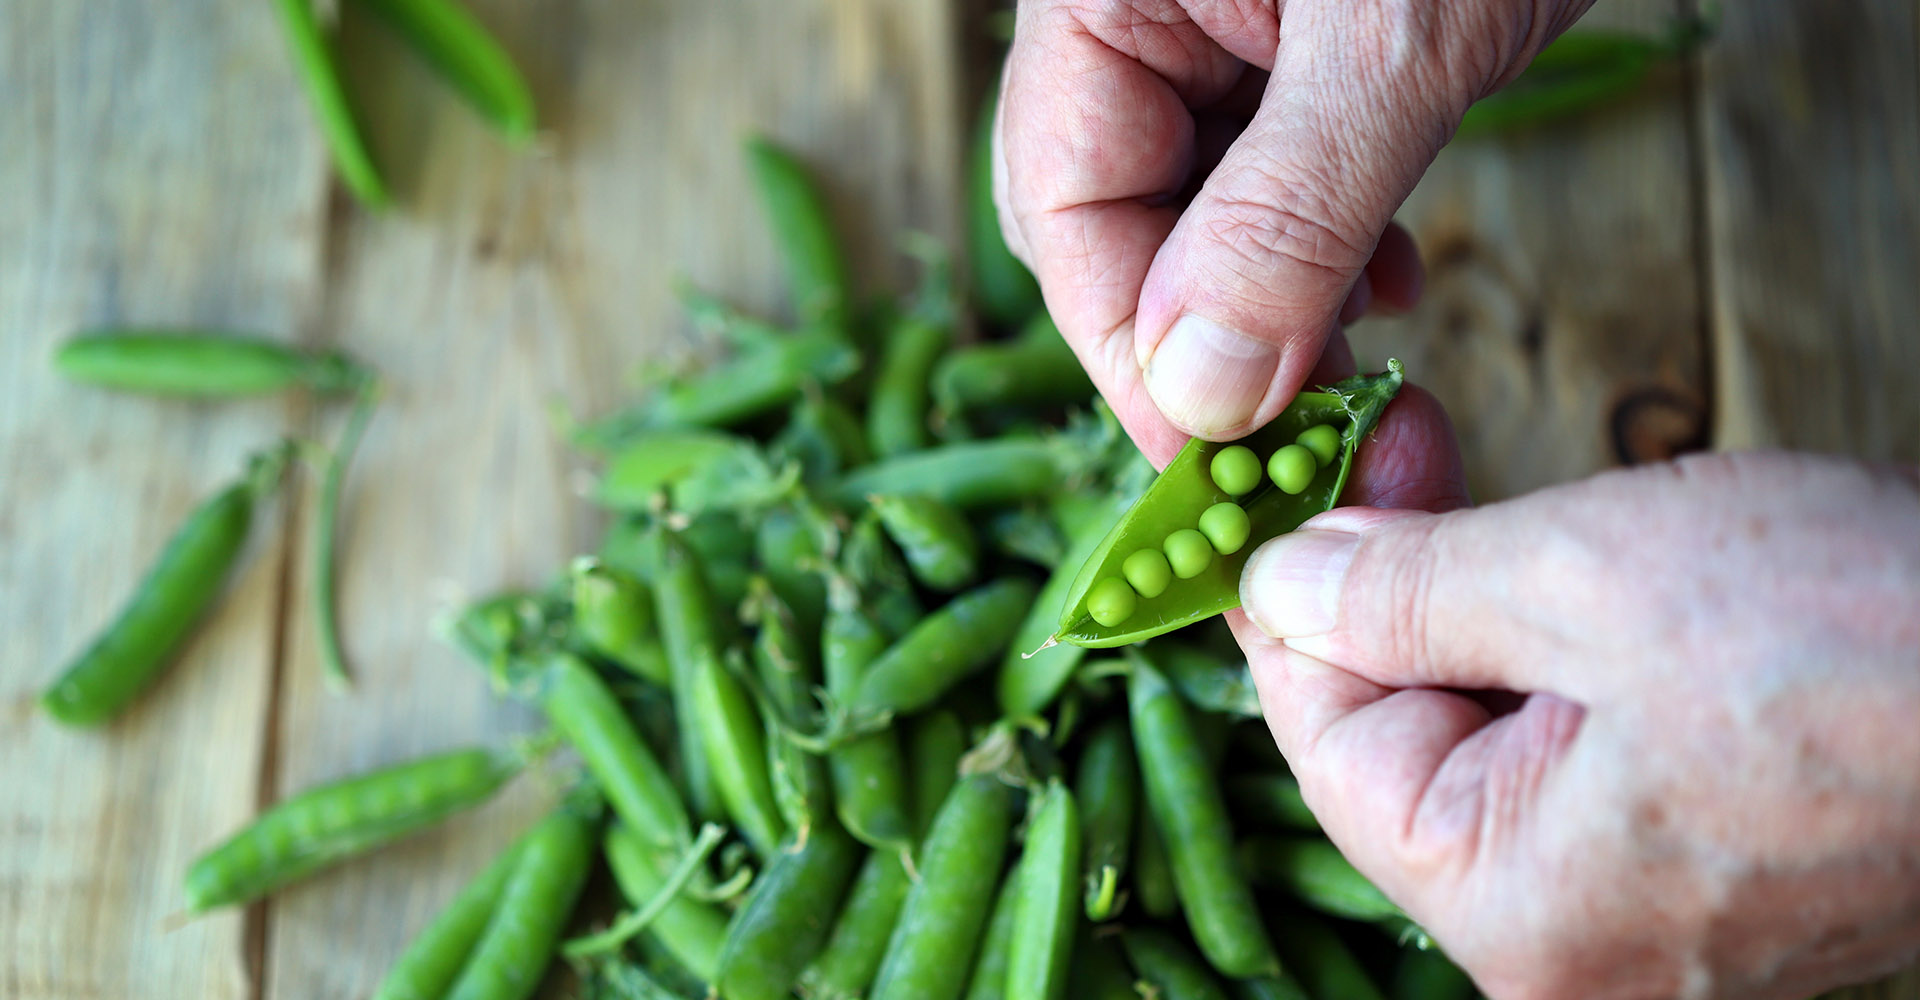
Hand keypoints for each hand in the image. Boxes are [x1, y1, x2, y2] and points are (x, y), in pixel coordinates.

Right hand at [995, 0, 1593, 464]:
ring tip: (1355, 375)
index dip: (1132, 350)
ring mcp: (1223, 34)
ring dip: (1271, 316)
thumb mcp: (1396, 33)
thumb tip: (1203, 391)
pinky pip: (1274, 185)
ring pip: (1198, 218)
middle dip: (1201, 344)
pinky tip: (1387, 288)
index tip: (1212, 466)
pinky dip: (1325, 258)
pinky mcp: (1306, 55)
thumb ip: (1291, 210)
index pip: (1065, 206)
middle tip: (1290, 445)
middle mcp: (1145, 17)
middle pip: (1115, 224)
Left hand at [1236, 451, 1919, 998]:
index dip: (1295, 597)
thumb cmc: (1865, 638)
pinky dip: (1548, 651)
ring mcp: (1638, 922)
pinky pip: (1568, 754)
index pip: (1324, 742)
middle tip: (1394, 449)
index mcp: (1516, 913)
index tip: (1296, 480)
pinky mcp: (1700, 870)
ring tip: (1474, 484)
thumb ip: (1401, 589)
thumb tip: (1276, 580)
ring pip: (1483, 737)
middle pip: (1398, 743)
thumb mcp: (1581, 578)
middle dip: (1387, 591)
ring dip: (1468, 606)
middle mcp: (1565, 953)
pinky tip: (1563, 563)